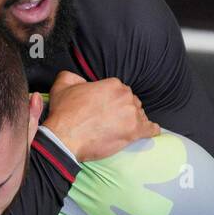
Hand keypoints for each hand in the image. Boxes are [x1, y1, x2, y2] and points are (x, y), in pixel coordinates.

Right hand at [42, 72, 159, 162]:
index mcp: (113, 84)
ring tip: (120, 129)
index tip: (105, 109)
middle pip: (131, 102)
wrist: (64, 138)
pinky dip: (150, 131)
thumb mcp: (62, 86)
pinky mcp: (135, 132)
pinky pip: (151, 129)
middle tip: (110, 121)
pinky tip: (147, 132)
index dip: (112, 101)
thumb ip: (72, 76)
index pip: (120, 91)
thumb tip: (79, 79)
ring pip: (139, 115)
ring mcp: (132, 114)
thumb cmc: (64, 115)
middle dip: (123, 110)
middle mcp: (125, 96)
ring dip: (132, 121)